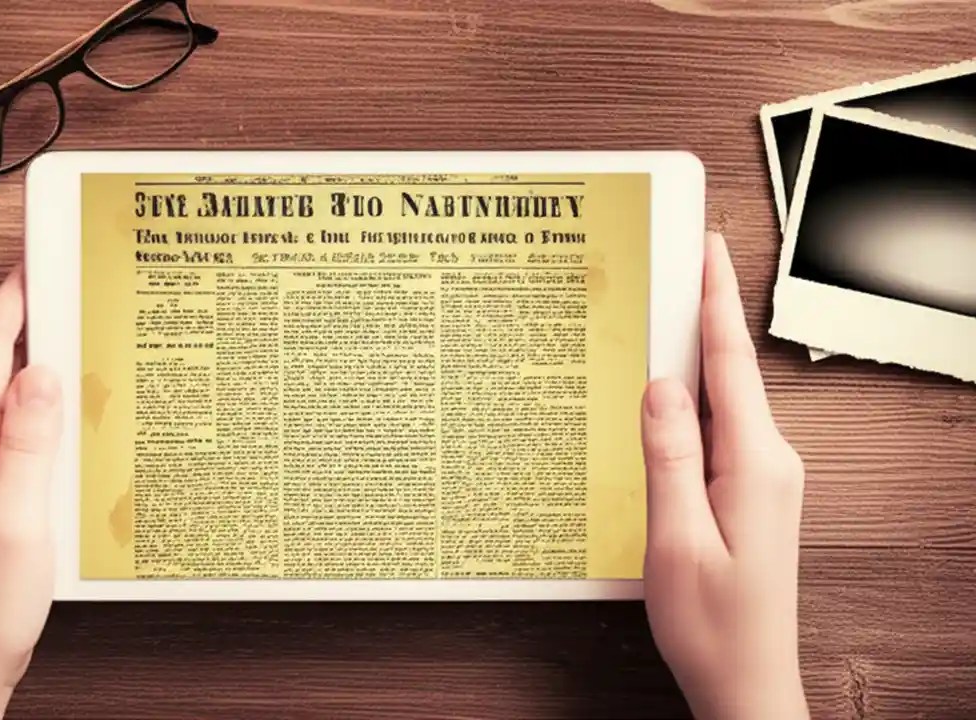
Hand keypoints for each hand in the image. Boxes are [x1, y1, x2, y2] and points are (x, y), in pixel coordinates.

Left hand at [0, 267, 63, 719]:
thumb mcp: (15, 522)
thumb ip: (27, 443)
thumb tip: (42, 371)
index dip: (16, 297)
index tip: (42, 253)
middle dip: (34, 318)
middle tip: (78, 284)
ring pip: (7, 396)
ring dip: (42, 363)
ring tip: (84, 334)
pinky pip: (14, 431)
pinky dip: (44, 409)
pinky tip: (72, 412)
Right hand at [641, 233, 808, 719]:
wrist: (746, 680)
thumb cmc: (712, 623)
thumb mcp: (677, 539)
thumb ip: (670, 456)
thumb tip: (661, 383)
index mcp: (755, 464)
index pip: (730, 363)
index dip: (715, 299)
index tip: (705, 247)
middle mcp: (769, 461)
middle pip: (728, 370)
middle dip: (700, 313)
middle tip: (672, 263)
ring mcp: (763, 475)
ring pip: (722, 398)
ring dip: (692, 356)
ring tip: (657, 315)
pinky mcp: (749, 490)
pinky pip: (718, 428)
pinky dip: (692, 400)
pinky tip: (664, 393)